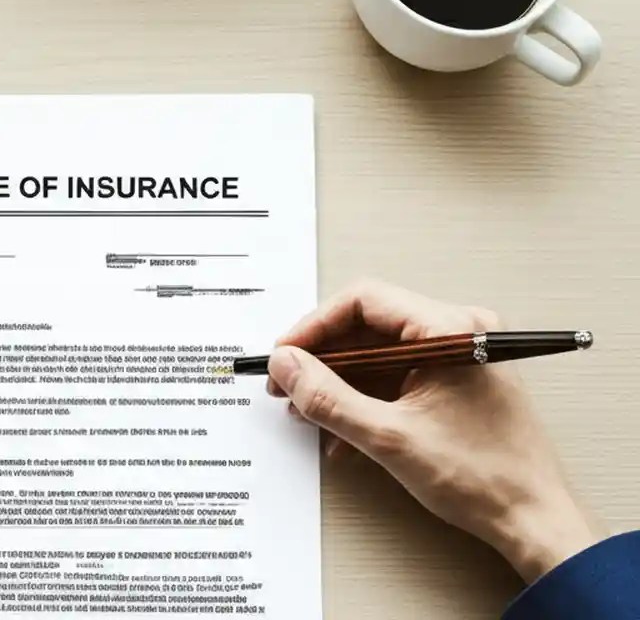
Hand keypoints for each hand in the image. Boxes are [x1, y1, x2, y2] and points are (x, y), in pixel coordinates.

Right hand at [267, 279, 601, 582]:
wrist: (534, 519)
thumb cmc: (486, 478)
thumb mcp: (389, 437)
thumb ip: (328, 398)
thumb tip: (288, 367)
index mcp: (451, 330)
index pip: (363, 301)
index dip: (314, 327)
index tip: (285, 355)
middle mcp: (459, 332)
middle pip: (368, 326)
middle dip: (323, 360)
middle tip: (288, 386)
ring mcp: (460, 356)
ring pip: (379, 353)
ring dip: (340, 384)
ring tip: (310, 414)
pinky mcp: (457, 380)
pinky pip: (398, 375)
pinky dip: (366, 398)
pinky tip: (343, 430)